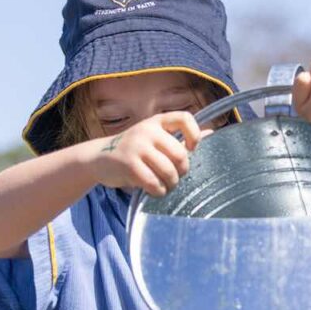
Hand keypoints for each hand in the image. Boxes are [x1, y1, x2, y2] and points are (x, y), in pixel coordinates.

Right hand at [82, 110, 205, 196]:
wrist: (98, 158)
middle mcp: (147, 130)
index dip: (195, 135)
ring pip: (169, 172)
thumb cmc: (134, 151)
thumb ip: (180, 137)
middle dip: (182, 171)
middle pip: (180, 155)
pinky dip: (159, 191)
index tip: (192, 149)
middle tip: (175, 177)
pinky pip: (154, 183)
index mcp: (157, 122)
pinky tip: (155, 190)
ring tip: (165, 186)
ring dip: (171, 184)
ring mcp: (137, 146)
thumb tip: (212, 133)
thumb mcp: (155, 139)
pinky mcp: (129, 164)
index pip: (185, 118)